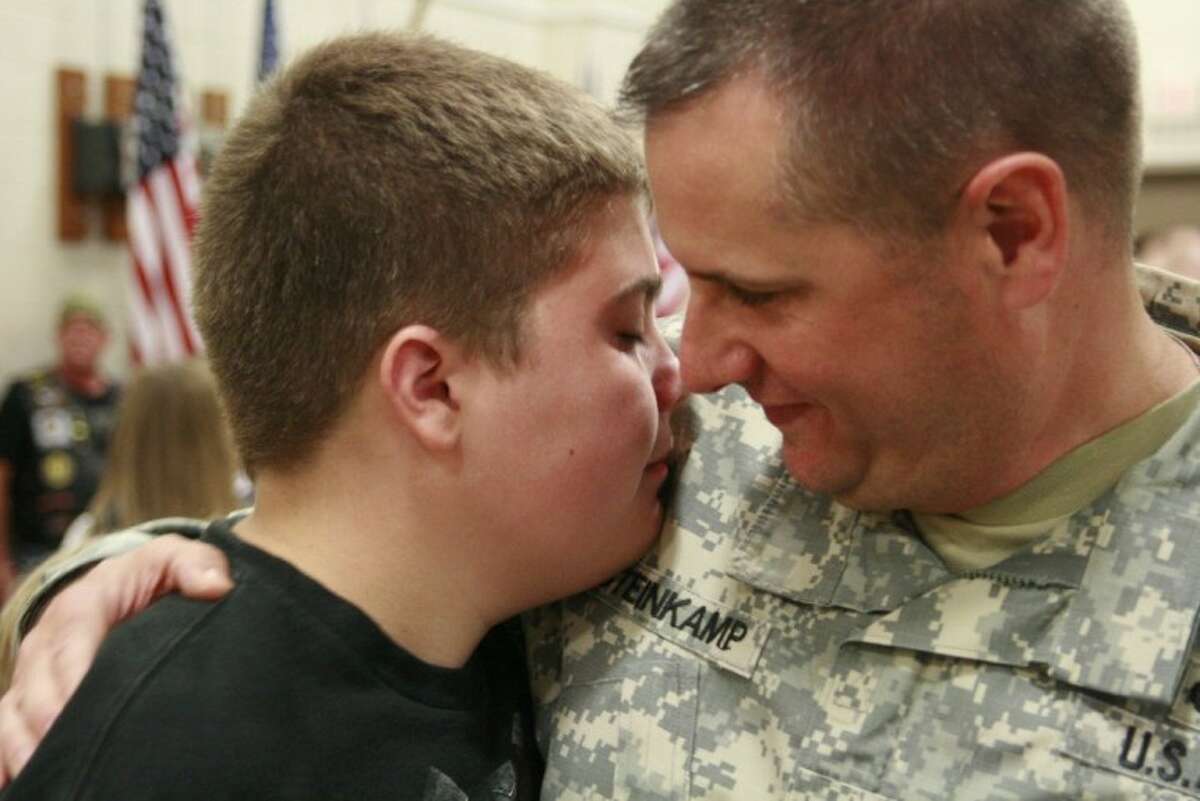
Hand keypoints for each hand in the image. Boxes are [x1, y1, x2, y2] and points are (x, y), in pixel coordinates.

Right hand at [0, 534, 232, 786]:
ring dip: (23, 747)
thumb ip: (197, 564)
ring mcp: (32, 673)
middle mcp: (45, 642)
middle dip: (50, 723)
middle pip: (37, 689)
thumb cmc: (154, 574)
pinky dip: (6, 756)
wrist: (127, 582)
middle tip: (78, 756)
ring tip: (47, 774)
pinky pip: (4, 729)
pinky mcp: (27, 698)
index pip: (70, 645)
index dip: (74, 680)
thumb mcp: (175, 558)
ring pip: (12, 715)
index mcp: (80, 606)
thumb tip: (217, 587)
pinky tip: (17, 781)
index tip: (83, 711)